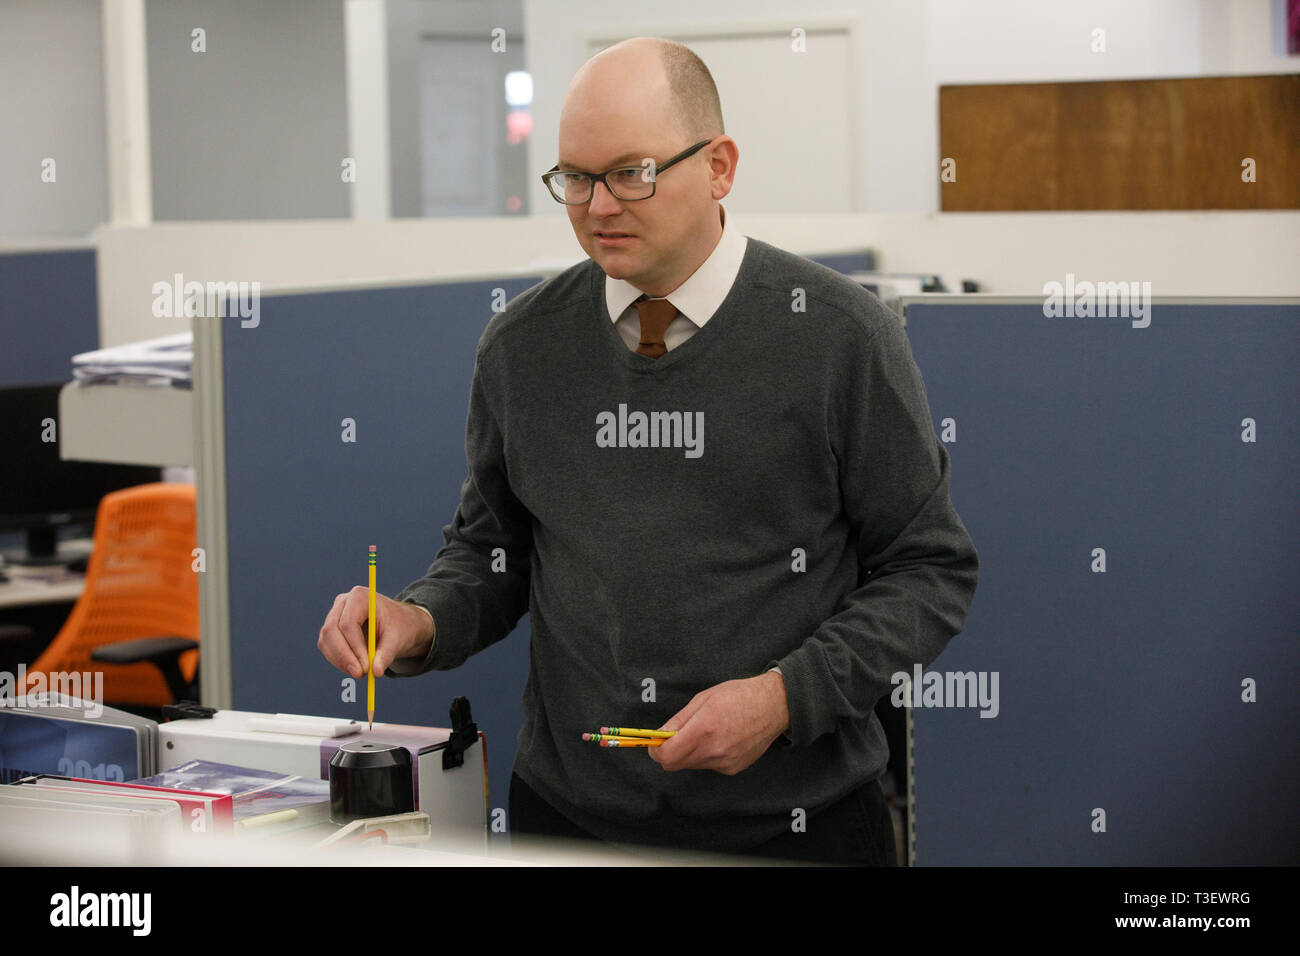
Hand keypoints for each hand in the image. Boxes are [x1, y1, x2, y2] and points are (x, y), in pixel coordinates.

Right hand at [318, 588, 434, 678]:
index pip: (348, 623)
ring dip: (340, 660)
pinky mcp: (331, 628)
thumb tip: (377, 672)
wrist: (398, 623)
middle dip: (343, 656)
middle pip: (331, 630)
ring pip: (326, 640)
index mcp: (361, 597)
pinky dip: (338, 660)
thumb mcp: (397, 639)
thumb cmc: (399, 627)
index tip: (366, 667)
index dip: (354, 647)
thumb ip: (386, 654)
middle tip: (359, 674)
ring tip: (361, 672)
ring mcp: (334, 614)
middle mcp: (343, 602)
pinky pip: (326, 646)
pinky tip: (354, 667)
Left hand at [648, 671, 789, 774]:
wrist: (774, 706)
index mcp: (704, 729)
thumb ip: (679, 720)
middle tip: (676, 736)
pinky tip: (721, 739)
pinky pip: (709, 765)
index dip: (656, 750)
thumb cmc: (739, 696)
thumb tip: (659, 735)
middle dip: (670, 751)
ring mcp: (725, 762)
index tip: (655, 742)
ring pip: (692, 764)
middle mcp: (714, 751)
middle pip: (676, 764)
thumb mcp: (703, 698)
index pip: (667, 756)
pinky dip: (707, 755)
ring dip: (689, 752)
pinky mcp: (733, 768)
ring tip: (705, 732)